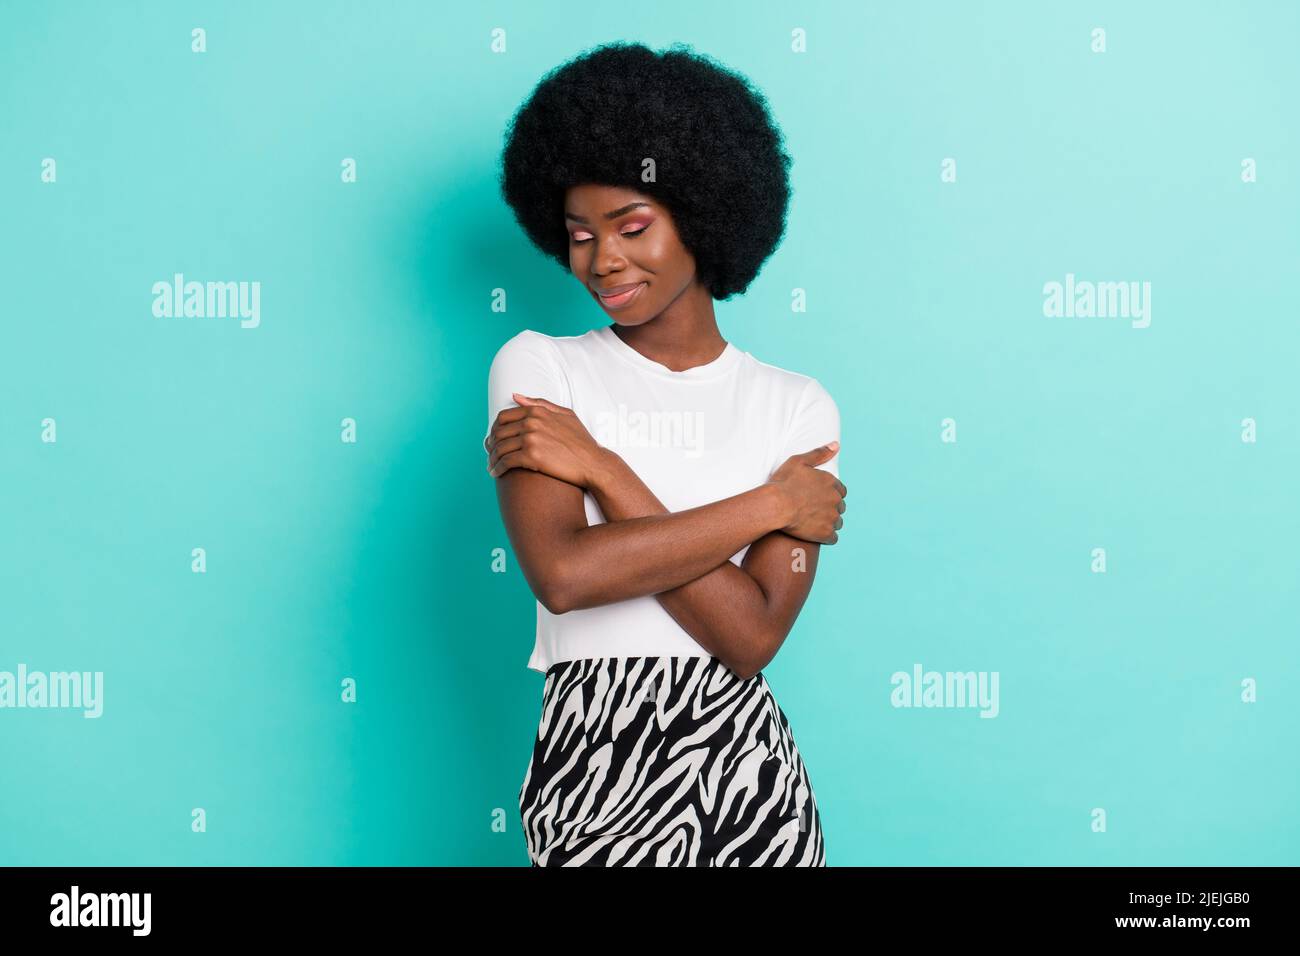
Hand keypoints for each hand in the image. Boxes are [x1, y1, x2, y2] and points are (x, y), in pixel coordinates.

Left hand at [485, 393, 610, 488]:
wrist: (593, 463)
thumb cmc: (582, 441)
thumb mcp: (565, 414)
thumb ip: (540, 404)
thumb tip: (516, 396)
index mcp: (537, 411)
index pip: (503, 417)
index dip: (494, 430)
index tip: (494, 440)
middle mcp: (532, 422)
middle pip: (498, 433)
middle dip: (491, 445)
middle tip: (490, 455)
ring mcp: (531, 439)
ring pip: (500, 448)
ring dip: (492, 459)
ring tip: (491, 467)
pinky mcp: (532, 457)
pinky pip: (506, 462)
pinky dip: (497, 468)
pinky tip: (496, 473)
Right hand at [766, 443, 846, 543]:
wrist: (775, 505)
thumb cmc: (783, 482)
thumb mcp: (799, 461)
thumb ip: (819, 453)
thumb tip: (836, 445)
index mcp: (831, 483)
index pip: (840, 491)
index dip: (829, 495)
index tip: (817, 498)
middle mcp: (836, 500)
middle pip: (840, 507)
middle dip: (830, 509)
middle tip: (812, 511)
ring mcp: (832, 518)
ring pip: (837, 523)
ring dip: (828, 523)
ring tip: (812, 523)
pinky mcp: (826, 533)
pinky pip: (833, 538)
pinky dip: (825, 537)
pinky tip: (814, 534)